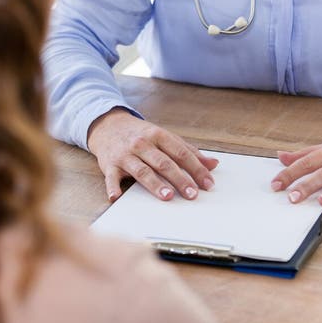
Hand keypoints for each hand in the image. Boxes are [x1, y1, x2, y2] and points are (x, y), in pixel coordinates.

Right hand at [87, 108, 217, 202]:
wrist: (107, 125)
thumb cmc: (141, 135)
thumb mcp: (164, 137)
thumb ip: (188, 151)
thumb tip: (213, 164)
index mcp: (158, 135)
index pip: (181, 153)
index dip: (196, 168)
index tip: (208, 184)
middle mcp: (142, 143)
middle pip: (164, 163)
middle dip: (180, 179)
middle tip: (192, 194)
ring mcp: (125, 154)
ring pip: (142, 170)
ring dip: (155, 184)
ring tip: (168, 196)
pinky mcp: (109, 165)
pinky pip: (111, 177)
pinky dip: (113, 187)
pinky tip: (116, 197)